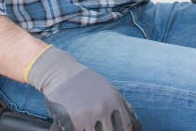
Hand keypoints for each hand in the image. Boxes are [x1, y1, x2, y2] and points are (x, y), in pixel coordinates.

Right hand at [26, 45, 140, 130]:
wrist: (58, 71)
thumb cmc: (84, 81)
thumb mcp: (106, 88)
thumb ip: (121, 105)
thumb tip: (137, 125)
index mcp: (113, 100)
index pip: (126, 126)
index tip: (116, 130)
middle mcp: (103, 108)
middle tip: (99, 128)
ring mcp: (87, 115)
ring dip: (91, 130)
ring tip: (87, 126)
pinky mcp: (72, 121)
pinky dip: (79, 130)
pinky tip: (77, 126)